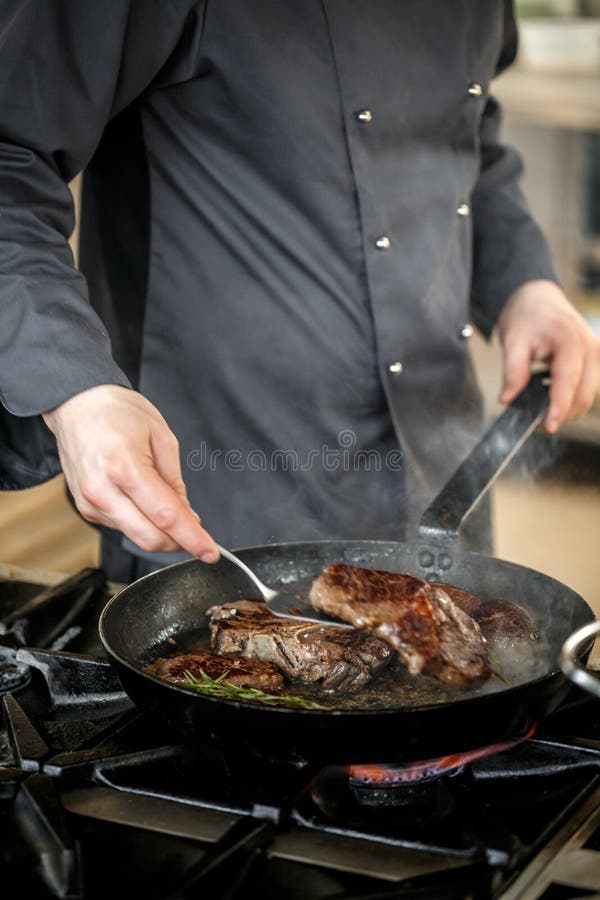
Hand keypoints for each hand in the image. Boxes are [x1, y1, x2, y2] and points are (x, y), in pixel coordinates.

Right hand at [43, 385, 219, 560]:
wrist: (77, 405)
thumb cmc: (118, 413)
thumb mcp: (161, 437)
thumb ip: (175, 482)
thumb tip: (187, 516)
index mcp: (124, 467)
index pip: (166, 516)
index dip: (193, 538)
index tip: (210, 552)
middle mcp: (103, 490)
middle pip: (150, 537)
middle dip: (179, 542)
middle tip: (198, 535)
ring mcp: (90, 503)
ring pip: (136, 537)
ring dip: (161, 534)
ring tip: (170, 509)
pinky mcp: (86, 508)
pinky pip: (122, 527)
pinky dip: (142, 524)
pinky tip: (146, 504)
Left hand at [496, 280, 599, 432]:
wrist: (539, 297)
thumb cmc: (526, 315)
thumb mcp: (512, 340)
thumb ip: (512, 372)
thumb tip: (507, 399)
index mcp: (571, 341)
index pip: (568, 383)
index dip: (558, 409)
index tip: (547, 427)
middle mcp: (590, 348)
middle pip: (583, 396)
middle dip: (562, 413)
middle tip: (537, 421)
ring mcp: (596, 354)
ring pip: (587, 396)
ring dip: (567, 406)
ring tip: (541, 403)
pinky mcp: (594, 360)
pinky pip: (586, 388)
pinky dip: (570, 397)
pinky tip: (550, 392)